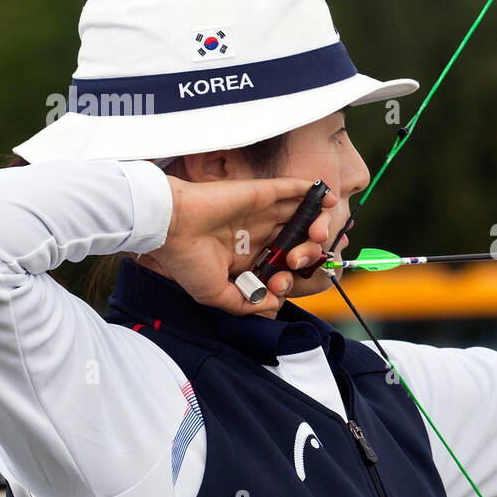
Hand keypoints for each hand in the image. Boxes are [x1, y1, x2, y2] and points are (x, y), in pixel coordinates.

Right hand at [143, 176, 336, 316]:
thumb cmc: (186, 260)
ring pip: (299, 216)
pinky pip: (292, 189)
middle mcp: (256, 234)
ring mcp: (260, 213)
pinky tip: (329, 198)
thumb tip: (275, 306)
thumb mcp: (216, 294)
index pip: (280, 264)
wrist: (168, 227)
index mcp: (247, 256)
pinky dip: (312, 192)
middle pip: (296, 240)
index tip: (280, 285)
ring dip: (317, 223)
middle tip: (300, 260)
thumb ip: (247, 304)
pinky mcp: (260, 194)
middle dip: (307, 251)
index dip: (289, 275)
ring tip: (321, 234)